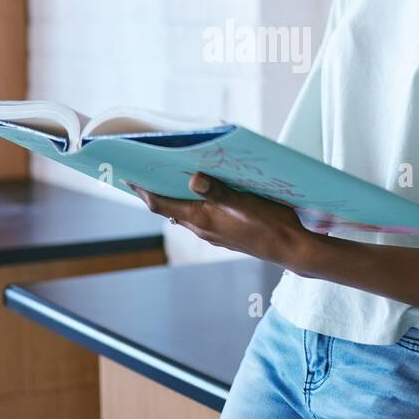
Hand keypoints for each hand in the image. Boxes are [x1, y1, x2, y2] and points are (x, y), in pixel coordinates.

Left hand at [128, 172, 310, 266]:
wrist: (290, 248)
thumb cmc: (269, 224)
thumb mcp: (245, 202)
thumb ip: (218, 191)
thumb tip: (194, 179)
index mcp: (202, 219)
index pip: (161, 205)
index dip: (143, 191)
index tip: (128, 176)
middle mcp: (203, 229)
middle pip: (169, 208)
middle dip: (156, 191)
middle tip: (146, 170)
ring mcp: (214, 233)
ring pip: (185, 213)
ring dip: (175, 197)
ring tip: (172, 176)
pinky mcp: (225, 233)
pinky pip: (201, 216)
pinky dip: (194, 203)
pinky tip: (204, 192)